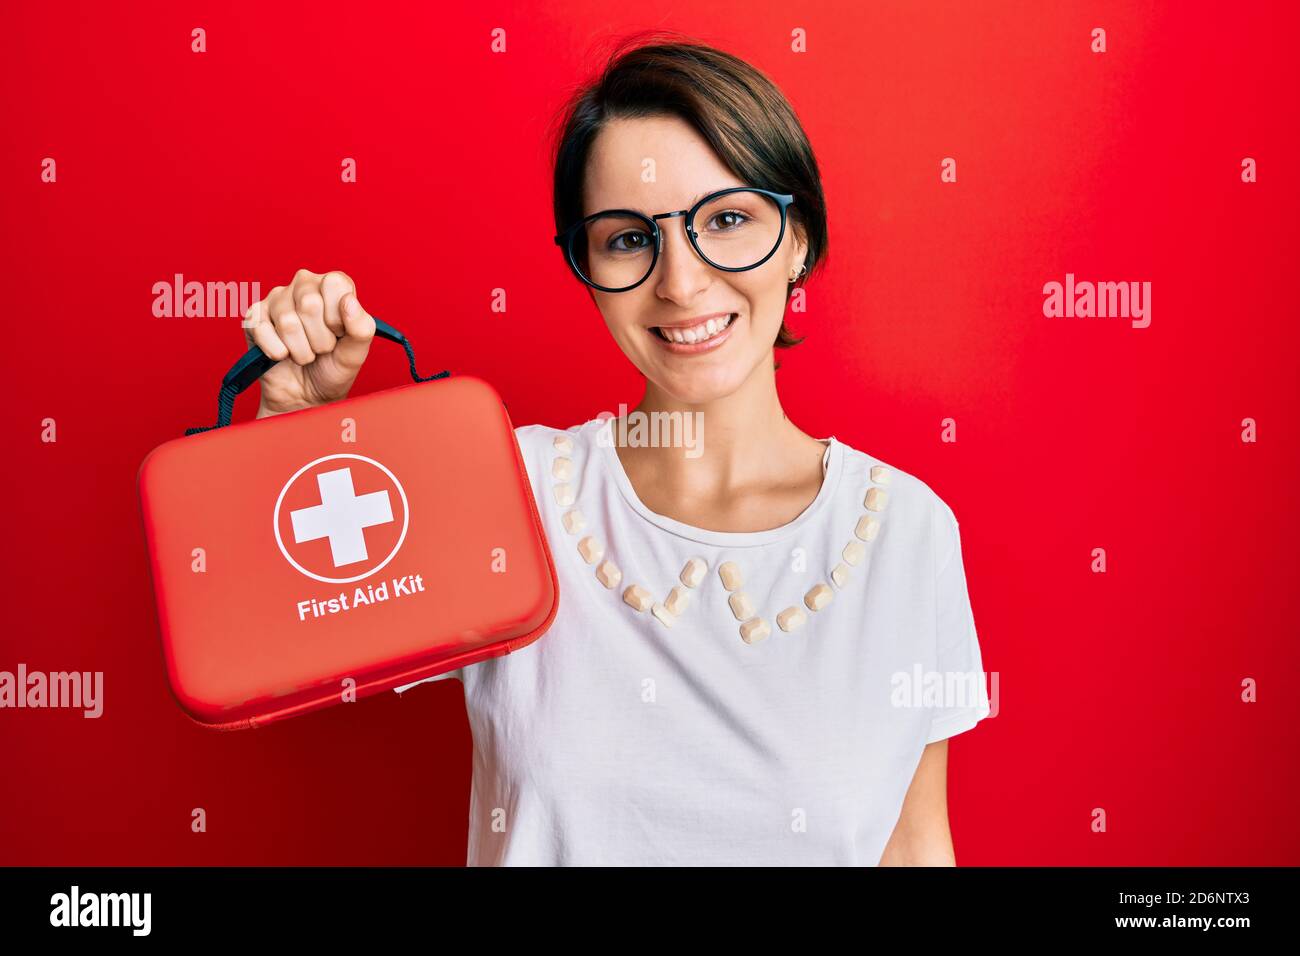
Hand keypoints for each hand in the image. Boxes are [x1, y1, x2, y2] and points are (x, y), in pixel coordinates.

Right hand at [243, 269, 375, 416]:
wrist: (307, 397)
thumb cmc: (333, 369)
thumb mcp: (356, 353)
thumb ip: (362, 327)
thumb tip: (348, 301)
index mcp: (333, 285)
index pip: (335, 284)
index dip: (338, 318)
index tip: (339, 333)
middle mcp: (304, 285)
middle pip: (310, 304)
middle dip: (320, 339)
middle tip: (322, 348)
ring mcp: (277, 299)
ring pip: (287, 323)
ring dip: (300, 351)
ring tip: (304, 353)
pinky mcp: (254, 316)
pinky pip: (261, 330)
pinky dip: (276, 352)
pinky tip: (282, 354)